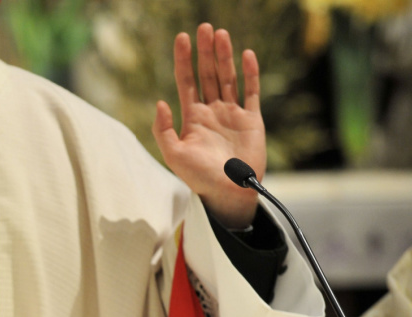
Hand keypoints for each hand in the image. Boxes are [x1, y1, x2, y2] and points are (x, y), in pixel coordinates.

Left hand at [151, 24, 264, 229]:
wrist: (229, 193)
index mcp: (193, 118)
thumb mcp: (174, 155)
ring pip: (228, 77)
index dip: (184, 60)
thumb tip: (160, 101)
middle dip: (205, 52)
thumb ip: (163, 130)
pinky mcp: (252, 119)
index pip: (186, 81)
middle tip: (204, 27)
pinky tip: (246, 54)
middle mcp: (212, 112)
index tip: (182, 38)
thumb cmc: (200, 178)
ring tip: (220, 34)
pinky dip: (250, 73)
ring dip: (224, 56)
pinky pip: (252, 91)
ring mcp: (232, 114)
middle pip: (208, 74)